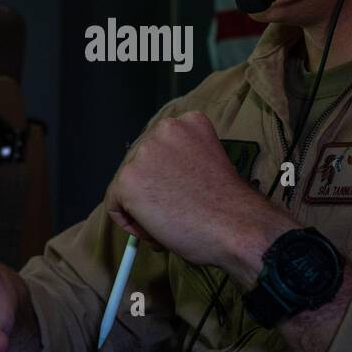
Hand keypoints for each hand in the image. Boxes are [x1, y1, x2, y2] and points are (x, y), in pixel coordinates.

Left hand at [104, 111, 295, 283]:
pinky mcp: (128, 180)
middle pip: (139, 162)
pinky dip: (130, 223)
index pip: (159, 147)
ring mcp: (143, 154)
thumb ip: (181, 162)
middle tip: (174, 212)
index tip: (177, 192)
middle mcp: (163, 129)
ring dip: (141, 208)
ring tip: (171, 223)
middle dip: (151, 190)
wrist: (236, 227)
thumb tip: (156, 181)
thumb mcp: (209, 162)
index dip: (164, 175)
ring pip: (126, 184)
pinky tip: (157, 230)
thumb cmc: (230, 206)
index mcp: (188, 122)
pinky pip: (114, 205)